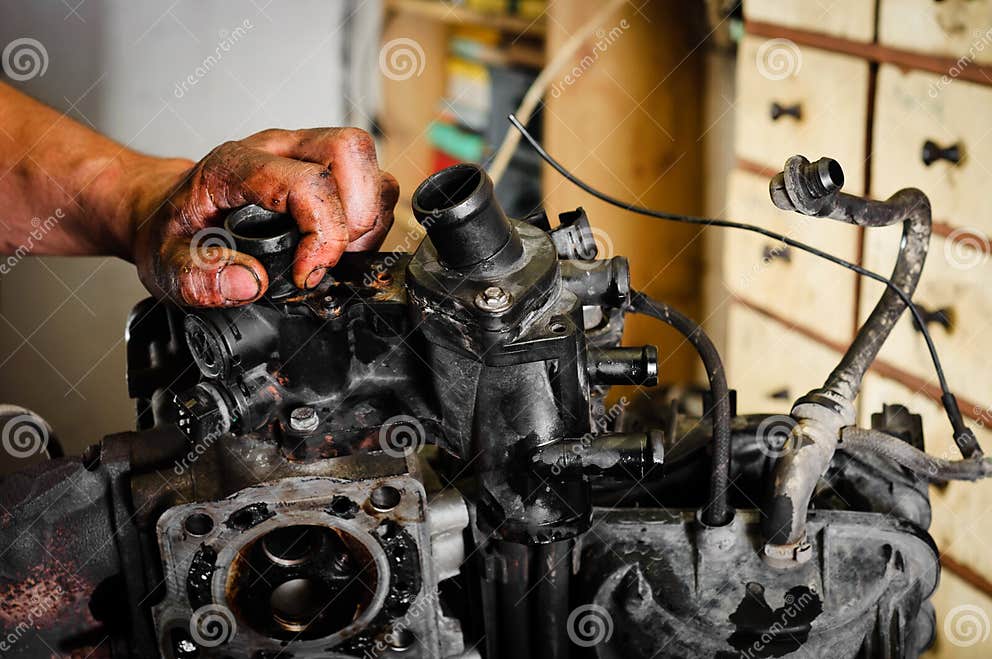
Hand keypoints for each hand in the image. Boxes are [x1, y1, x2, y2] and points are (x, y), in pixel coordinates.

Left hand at [130, 127, 398, 306]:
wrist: (165, 211)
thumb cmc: (172, 230)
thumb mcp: (163, 262)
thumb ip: (198, 276)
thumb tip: (251, 283)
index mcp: (237, 164)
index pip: (308, 182)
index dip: (323, 235)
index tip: (307, 275)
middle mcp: (278, 148)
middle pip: (351, 152)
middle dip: (357, 218)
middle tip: (331, 260)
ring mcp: (305, 153)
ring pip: (369, 167)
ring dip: (367, 221)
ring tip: (336, 256)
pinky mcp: (323, 169)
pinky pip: (371, 184)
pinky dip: (368, 222)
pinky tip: (340, 248)